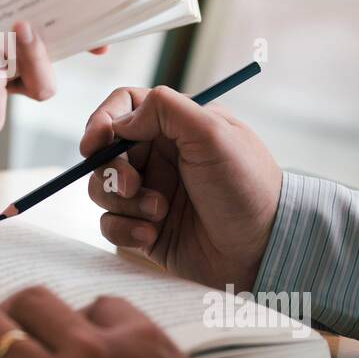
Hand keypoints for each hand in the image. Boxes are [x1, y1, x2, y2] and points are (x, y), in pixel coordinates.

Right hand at [81, 85, 281, 292]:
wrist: (264, 250)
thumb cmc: (246, 186)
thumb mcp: (213, 133)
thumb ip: (164, 109)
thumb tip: (121, 121)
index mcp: (176, 127)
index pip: (124, 107)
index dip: (102, 121)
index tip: (94, 143)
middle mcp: (160, 157)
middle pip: (105, 151)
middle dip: (110, 169)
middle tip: (131, 186)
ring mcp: (150, 193)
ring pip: (102, 189)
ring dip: (122, 202)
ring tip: (157, 214)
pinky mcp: (145, 229)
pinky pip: (110, 224)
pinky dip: (124, 230)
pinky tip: (151, 236)